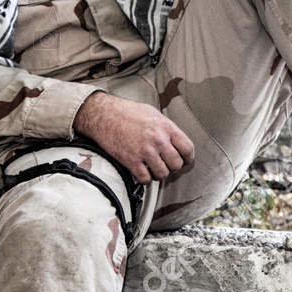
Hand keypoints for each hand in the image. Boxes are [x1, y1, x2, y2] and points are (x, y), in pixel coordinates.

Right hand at [74, 91, 194, 183]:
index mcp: (166, 127)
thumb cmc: (126, 112)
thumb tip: (175, 139)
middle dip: (173, 167)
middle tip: (166, 165)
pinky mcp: (131, 161)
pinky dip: (145, 179)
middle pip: (177, 164)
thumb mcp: (153, 113)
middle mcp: (158, 140)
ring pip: (162, 174)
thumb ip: (166, 128)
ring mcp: (145, 151)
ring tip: (153, 169)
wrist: (103, 114)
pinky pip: (145, 179)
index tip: (185, 160)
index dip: (188, 158)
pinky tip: (142, 173)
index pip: (188, 148)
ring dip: (159, 174)